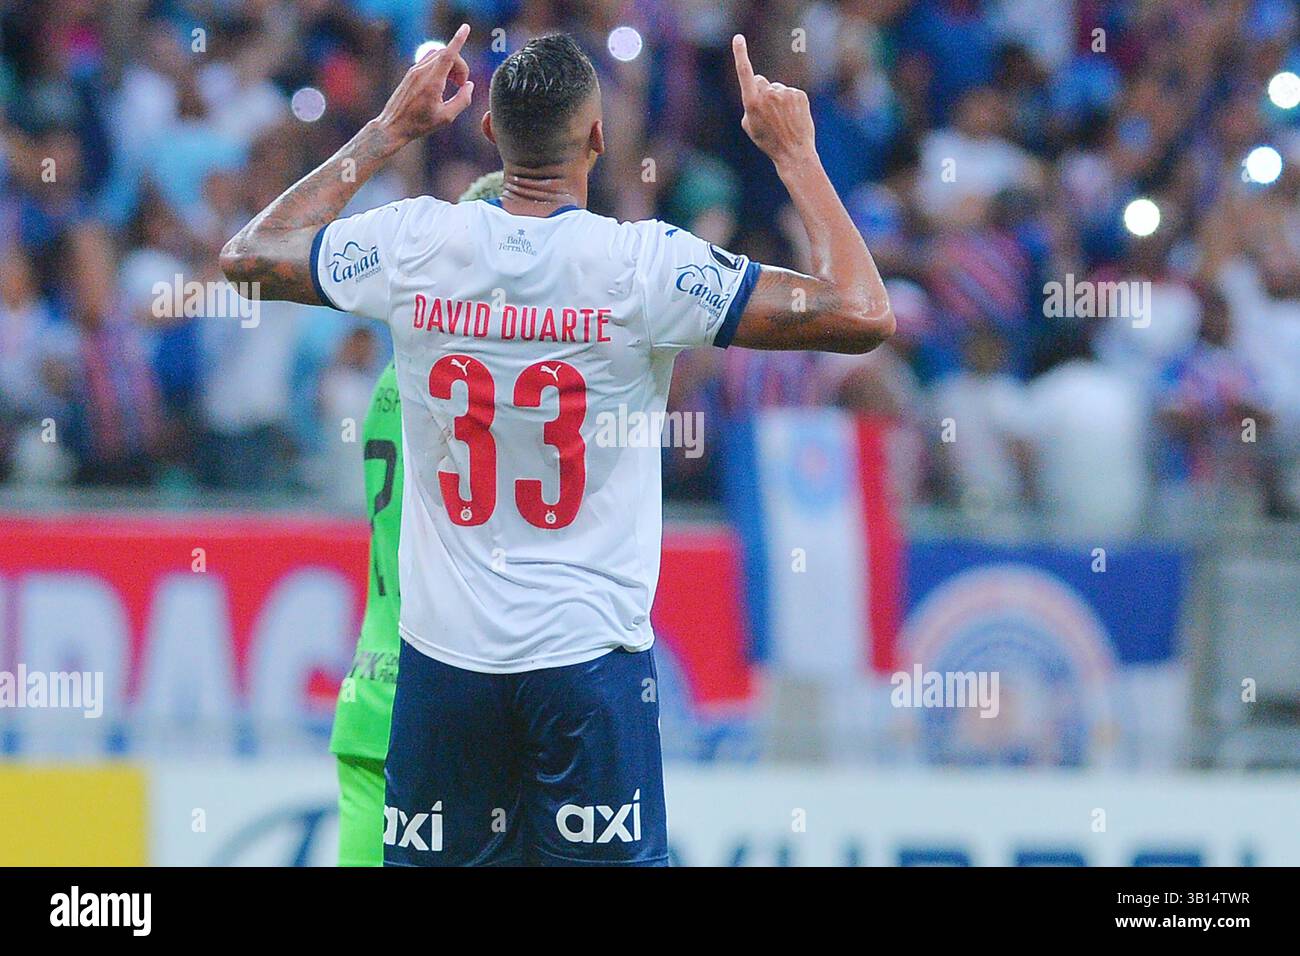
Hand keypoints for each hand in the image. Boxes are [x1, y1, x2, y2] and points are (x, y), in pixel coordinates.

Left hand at [375, 23, 473, 144]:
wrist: (393, 126)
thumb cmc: (419, 124)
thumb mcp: (446, 117)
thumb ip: (462, 100)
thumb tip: (469, 85)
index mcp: (432, 83)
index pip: (448, 55)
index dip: (458, 40)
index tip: (465, 28)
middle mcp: (422, 72)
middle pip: (446, 54)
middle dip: (459, 65)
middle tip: (462, 85)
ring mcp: (415, 71)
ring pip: (438, 56)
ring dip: (450, 65)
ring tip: (454, 83)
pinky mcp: (411, 73)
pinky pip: (429, 61)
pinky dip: (441, 66)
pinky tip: (443, 83)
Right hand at [732, 34, 815, 165]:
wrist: (794, 152)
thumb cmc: (768, 141)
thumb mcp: (749, 126)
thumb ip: (749, 104)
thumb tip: (759, 90)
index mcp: (752, 103)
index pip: (745, 73)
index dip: (740, 54)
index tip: (738, 38)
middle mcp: (769, 95)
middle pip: (761, 81)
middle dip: (761, 91)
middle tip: (767, 113)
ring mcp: (786, 93)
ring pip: (777, 89)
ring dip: (778, 99)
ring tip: (782, 119)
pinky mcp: (799, 95)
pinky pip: (790, 93)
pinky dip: (790, 103)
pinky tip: (792, 117)